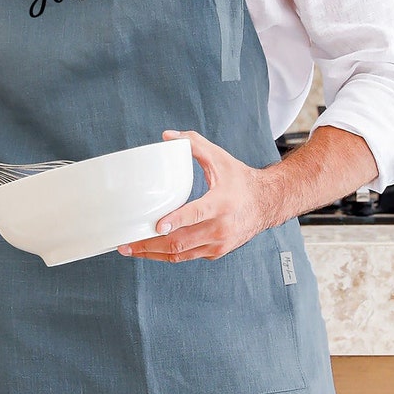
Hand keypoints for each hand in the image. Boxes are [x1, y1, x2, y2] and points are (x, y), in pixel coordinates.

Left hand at [118, 129, 284, 261]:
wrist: (267, 203)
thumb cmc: (241, 180)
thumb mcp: (220, 158)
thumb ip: (194, 144)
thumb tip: (167, 136)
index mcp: (221, 203)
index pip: (196, 214)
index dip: (175, 220)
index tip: (157, 225)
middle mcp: (220, 228)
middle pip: (181, 242)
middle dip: (150, 244)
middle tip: (126, 243)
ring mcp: (218, 244)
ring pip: (181, 254)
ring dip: (153, 254)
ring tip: (130, 250)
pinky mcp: (216, 252)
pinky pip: (187, 256)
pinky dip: (167, 255)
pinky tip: (150, 250)